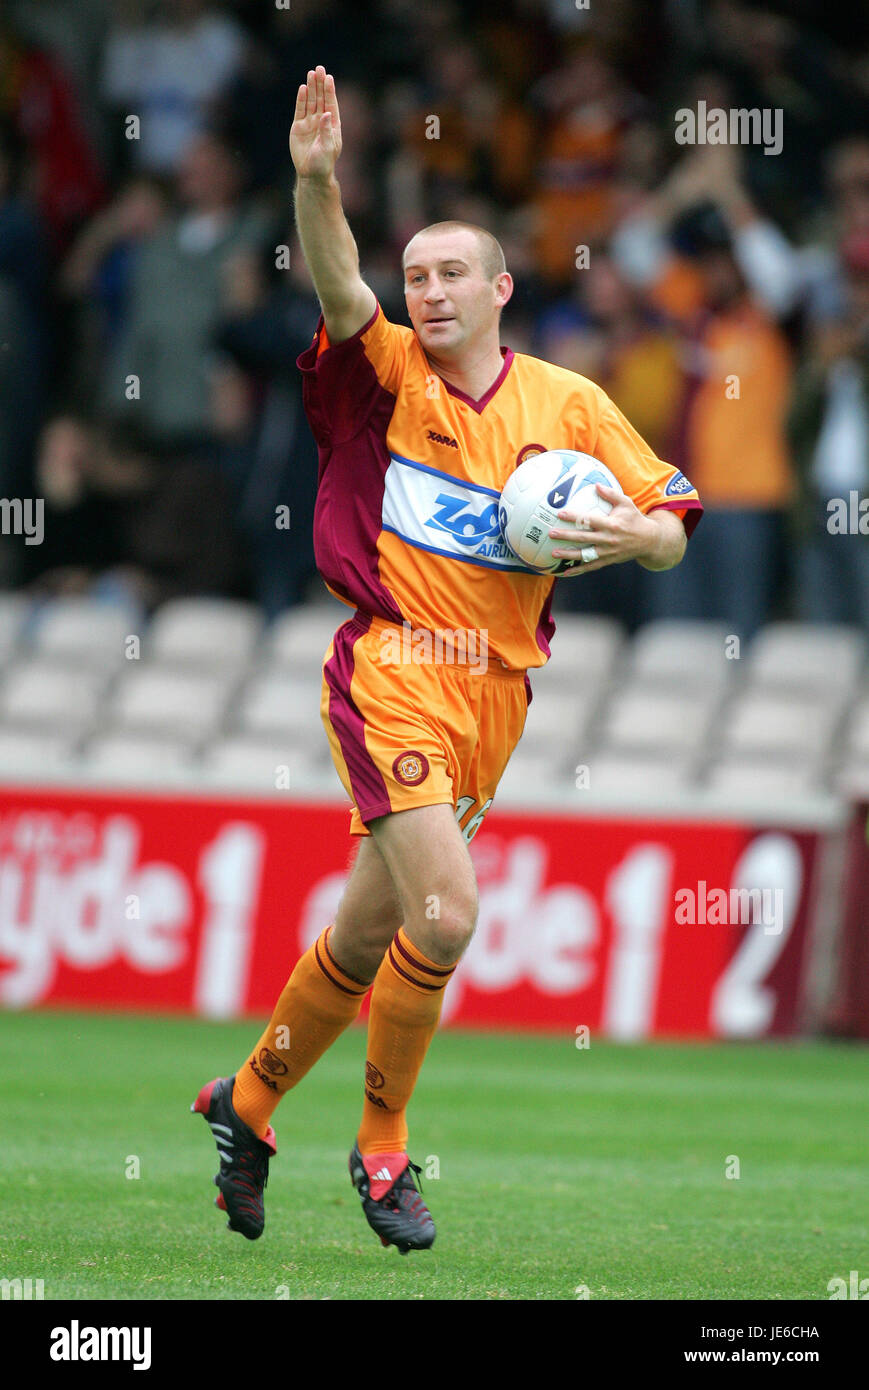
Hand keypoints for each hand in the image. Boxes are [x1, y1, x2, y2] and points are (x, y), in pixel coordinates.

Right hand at [290, 66, 341, 180]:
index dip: (329, 91)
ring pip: (311, 101)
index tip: (329, 78)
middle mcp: (321, 121)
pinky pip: (300, 110)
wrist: (311, 174)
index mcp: (332, 125)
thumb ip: (327, 130)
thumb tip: (327, 114)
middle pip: (321, 99)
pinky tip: (303, 88)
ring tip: (311, 73)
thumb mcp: (328, 147)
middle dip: (320, 84)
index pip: (331, 104)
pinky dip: (301, 99)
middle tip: (319, 68)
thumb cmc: (323, 163)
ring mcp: (310, 123)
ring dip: (311, 88)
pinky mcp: (298, 127)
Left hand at [548, 484, 656, 575]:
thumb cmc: (635, 519)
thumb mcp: (626, 503)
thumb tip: (596, 484)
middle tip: (551, 533)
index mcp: (611, 524)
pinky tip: (565, 572)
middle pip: (583, 538)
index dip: (574, 517)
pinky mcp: (608, 561)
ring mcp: (607, 552)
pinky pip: (591, 567)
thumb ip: (611, 494)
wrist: (649, 541)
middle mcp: (608, 539)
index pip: (589, 520)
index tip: (560, 513)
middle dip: (566, 536)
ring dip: (568, 554)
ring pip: (585, 555)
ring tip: (554, 553)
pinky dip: (578, 570)